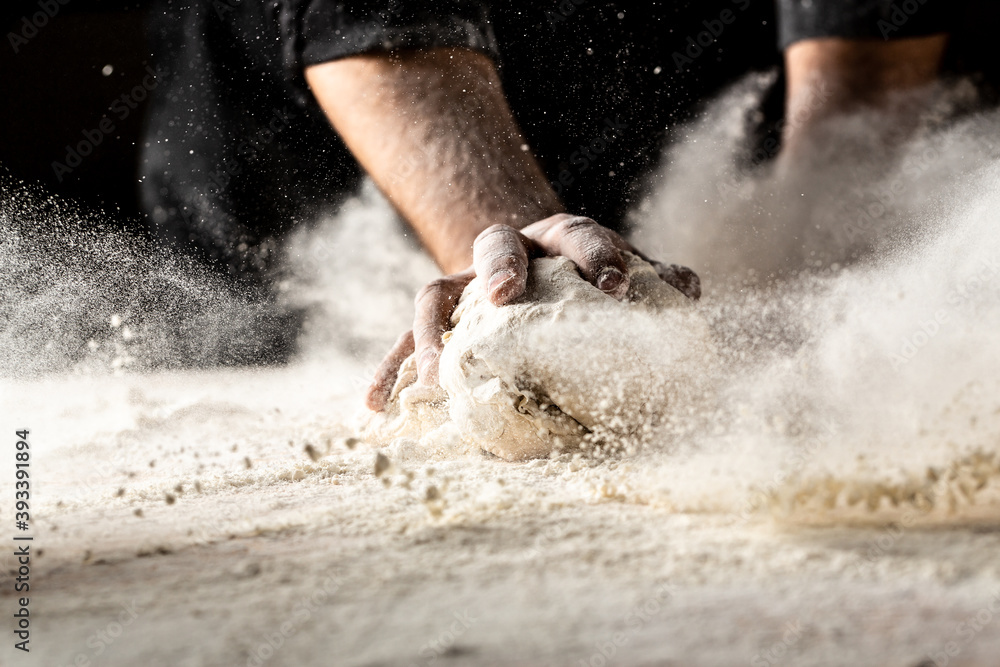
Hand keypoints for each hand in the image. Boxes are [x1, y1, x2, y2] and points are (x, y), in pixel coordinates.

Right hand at [365, 213, 699, 410]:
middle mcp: (504, 255)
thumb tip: (687, 291)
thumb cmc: (584, 280)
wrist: (531, 264)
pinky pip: (404, 342)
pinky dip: (389, 372)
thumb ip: (652, 279)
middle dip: (500, 267)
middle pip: (494, 246)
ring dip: (430, 334)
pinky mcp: (438, 321)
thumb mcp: (620, 275)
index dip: (594, 254)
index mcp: (556, 240)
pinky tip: (373, 407)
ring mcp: (463, 288)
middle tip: (505, 295)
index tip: (614, 284)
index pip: (575, 235)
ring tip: (433, 378)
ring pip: (435, 297)